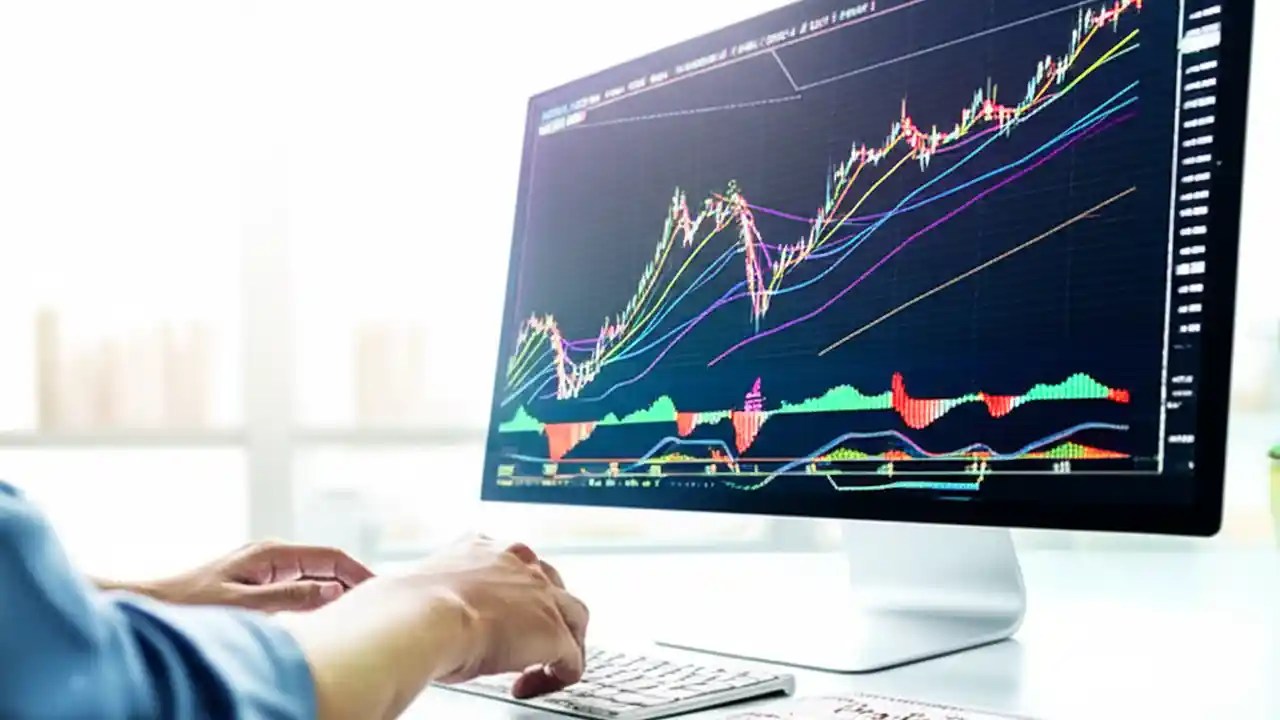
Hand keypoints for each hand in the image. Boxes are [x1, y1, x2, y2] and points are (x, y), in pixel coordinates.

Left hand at [97, 541, 373, 611]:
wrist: (154, 604)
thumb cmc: (191, 604)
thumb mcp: (244, 605)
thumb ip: (290, 597)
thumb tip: (332, 591)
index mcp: (273, 553)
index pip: (331, 558)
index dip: (359, 573)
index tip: (382, 591)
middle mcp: (273, 556)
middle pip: (327, 566)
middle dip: (353, 582)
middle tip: (379, 605)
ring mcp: (267, 568)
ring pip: (315, 578)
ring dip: (337, 592)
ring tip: (361, 612)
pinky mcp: (260, 583)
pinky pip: (299, 588)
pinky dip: (318, 600)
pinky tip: (328, 617)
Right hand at [279, 535, 588, 719]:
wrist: (417, 618)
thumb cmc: (400, 610)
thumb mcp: (415, 593)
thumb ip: (421, 599)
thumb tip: (382, 619)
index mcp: (482, 547)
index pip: (514, 560)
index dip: (512, 592)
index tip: (499, 617)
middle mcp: (518, 562)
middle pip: (552, 583)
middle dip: (546, 610)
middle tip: (530, 641)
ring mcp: (541, 594)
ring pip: (574, 615)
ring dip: (562, 642)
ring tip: (541, 668)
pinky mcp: (553, 630)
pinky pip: (572, 657)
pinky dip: (557, 676)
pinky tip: (530, 688)